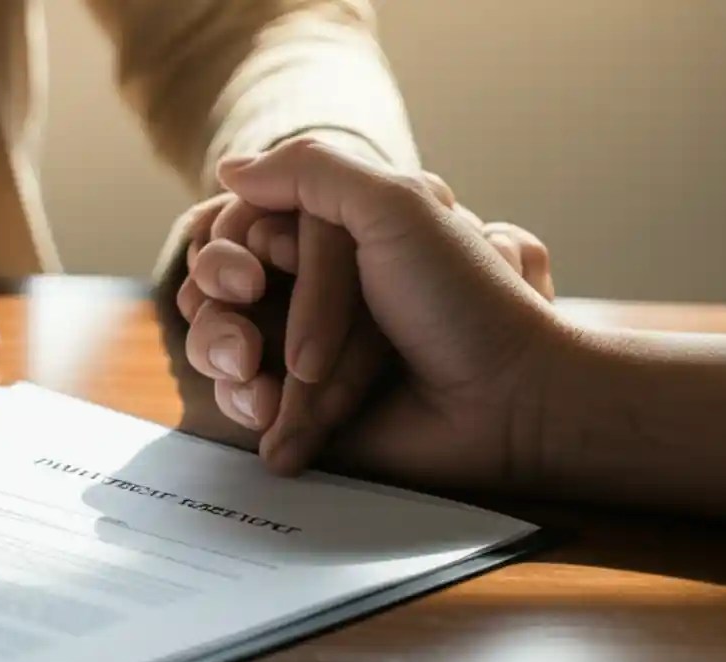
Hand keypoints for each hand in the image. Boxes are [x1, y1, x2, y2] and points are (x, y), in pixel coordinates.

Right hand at [214, 138, 571, 483]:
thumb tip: (231, 167)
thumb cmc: (463, 300)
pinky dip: (260, 415)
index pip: (237, 230)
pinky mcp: (309, 406)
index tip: (247, 283)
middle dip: (221, 322)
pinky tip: (282, 430)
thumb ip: (311, 170)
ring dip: (235, 373)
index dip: (223, 257)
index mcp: (333, 231)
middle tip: (246, 350)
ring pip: (223, 347)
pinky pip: (250, 402)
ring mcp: (307, 346)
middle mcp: (314, 283)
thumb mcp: (396, 206)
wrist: (507, 403)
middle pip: (218, 291)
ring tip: (270, 396)